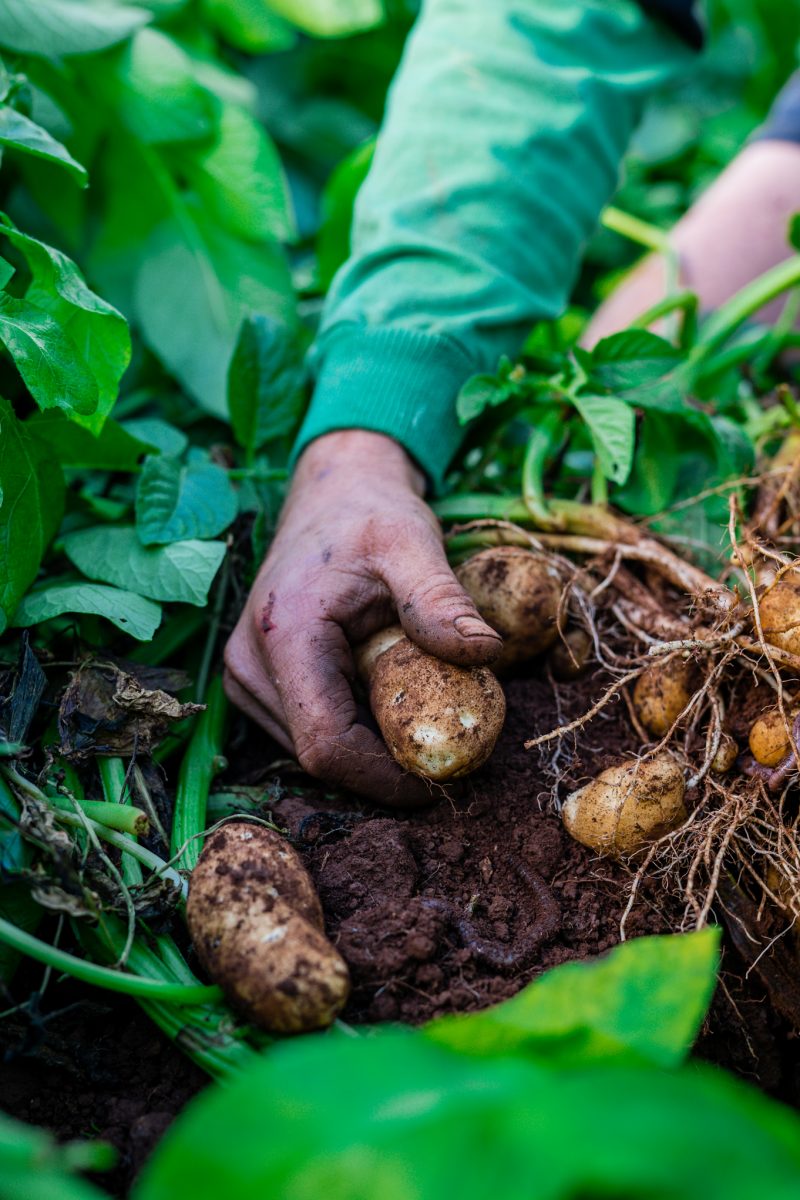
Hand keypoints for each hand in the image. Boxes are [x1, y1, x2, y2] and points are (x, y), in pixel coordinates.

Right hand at [223, 429, 501, 803]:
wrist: (330, 495)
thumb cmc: (370, 514)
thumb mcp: (412, 544)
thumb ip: (442, 601)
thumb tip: (487, 653)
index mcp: (285, 635)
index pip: (327, 743)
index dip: (385, 778)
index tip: (441, 781)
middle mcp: (250, 665)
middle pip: (320, 756)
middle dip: (386, 767)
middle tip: (448, 749)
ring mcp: (246, 678)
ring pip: (314, 750)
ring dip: (372, 749)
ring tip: (421, 711)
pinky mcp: (258, 683)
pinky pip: (310, 730)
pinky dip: (356, 729)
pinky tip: (389, 697)